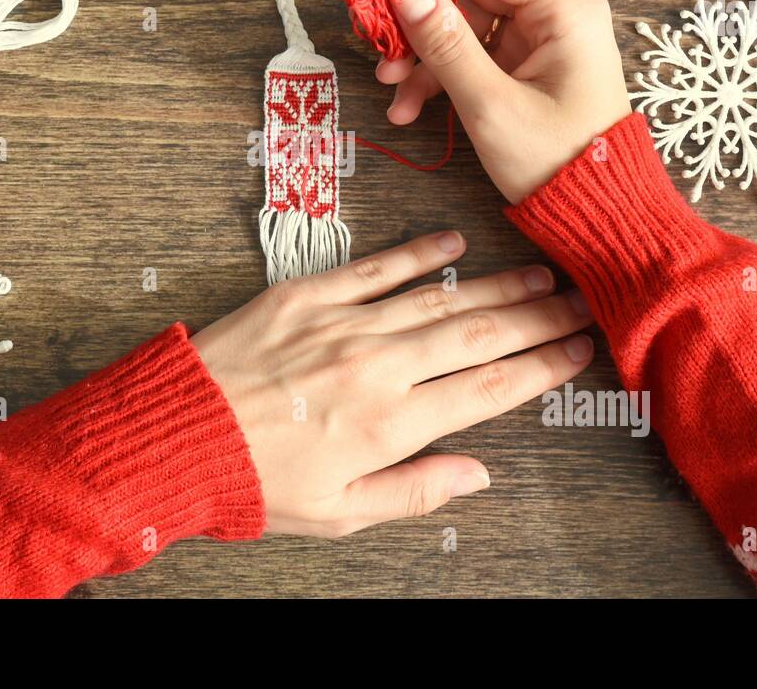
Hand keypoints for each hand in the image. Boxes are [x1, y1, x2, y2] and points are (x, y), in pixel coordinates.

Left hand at [192, 232, 592, 536]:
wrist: (177, 433)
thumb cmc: (256, 481)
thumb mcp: (339, 513)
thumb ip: (414, 492)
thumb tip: (478, 476)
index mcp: (390, 425)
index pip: (488, 390)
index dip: (541, 367)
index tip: (577, 350)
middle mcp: (377, 368)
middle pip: (478, 335)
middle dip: (537, 317)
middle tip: (579, 303)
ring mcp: (343, 324)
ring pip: (438, 298)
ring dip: (495, 284)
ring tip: (539, 274)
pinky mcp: (307, 294)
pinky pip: (376, 268)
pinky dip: (418, 253)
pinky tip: (454, 244)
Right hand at [379, 0, 630, 203]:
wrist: (596, 213)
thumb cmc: (557, 162)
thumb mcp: (492, 106)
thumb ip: (446, 45)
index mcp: (563, 7)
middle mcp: (554, 11)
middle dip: (416, 16)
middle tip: (375, 40)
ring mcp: (539, 38)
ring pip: (462, 22)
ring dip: (420, 53)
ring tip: (391, 88)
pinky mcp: (525, 64)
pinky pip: (470, 52)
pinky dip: (437, 75)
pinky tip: (409, 108)